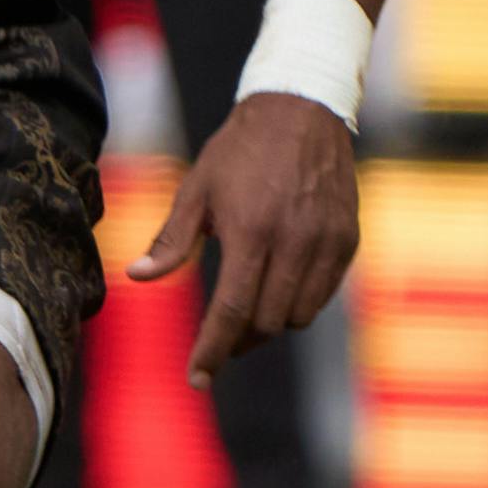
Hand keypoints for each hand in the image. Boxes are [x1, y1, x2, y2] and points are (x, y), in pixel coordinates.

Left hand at [130, 93, 361, 374]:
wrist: (302, 109)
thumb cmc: (240, 150)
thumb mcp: (197, 189)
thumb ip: (172, 239)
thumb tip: (139, 276)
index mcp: (251, 230)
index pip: (231, 310)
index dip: (212, 351)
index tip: (197, 378)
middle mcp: (294, 241)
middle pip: (266, 321)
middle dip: (239, 339)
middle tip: (220, 337)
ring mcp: (326, 242)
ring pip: (298, 316)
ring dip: (270, 323)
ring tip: (250, 307)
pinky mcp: (348, 239)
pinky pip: (323, 295)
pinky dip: (299, 303)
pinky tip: (280, 287)